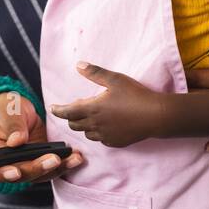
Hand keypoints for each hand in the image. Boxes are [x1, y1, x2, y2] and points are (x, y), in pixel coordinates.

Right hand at [0, 91, 83, 182]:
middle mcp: (7, 164)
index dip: (4, 173)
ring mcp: (25, 165)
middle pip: (22, 173)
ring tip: (73, 159)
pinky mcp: (40, 162)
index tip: (16, 172)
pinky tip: (76, 158)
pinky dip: (65, 164)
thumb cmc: (5, 108)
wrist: (17, 109)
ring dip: (57, 168)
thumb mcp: (5, 110)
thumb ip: (11, 124)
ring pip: (40, 174)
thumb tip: (16, 141)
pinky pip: (52, 167)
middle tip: (54, 159)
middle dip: (38, 168)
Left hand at [49, 62, 164, 147]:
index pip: (67, 112)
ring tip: (89, 117)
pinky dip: (97, 133)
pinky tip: (104, 126)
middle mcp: (95, 125)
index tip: (52, 108)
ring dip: (84, 125)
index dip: (58, 110)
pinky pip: (100, 139)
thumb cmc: (135, 95)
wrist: (155, 115)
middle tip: (73, 109)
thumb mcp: (115, 79)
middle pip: (74, 124)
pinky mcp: (115, 142)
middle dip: (71, 117)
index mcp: (92, 109)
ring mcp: (105, 135)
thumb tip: (78, 65)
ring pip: (87, 133)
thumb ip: (95, 72)